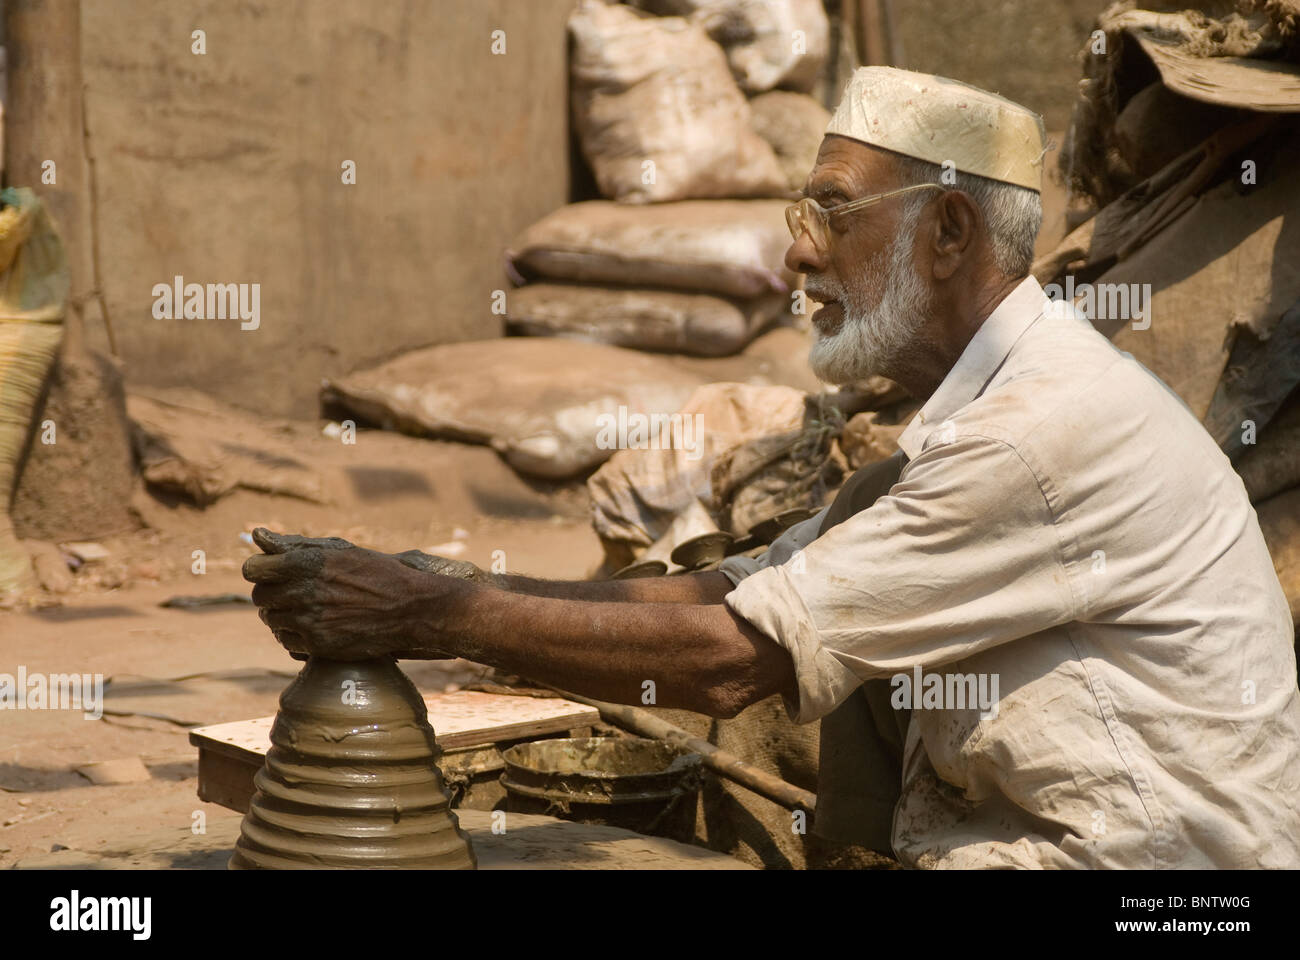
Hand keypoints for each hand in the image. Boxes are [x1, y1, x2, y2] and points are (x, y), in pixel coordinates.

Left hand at [242, 528, 446, 659]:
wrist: (410, 609)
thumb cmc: (378, 574)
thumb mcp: (341, 552)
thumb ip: (296, 545)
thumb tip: (257, 534)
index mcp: (307, 562)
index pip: (253, 569)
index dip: (260, 571)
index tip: (271, 574)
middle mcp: (303, 591)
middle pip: (260, 596)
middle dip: (272, 595)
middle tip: (291, 594)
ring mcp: (308, 619)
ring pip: (271, 620)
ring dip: (283, 616)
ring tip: (305, 611)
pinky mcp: (317, 643)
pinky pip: (286, 640)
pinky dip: (294, 635)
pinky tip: (312, 627)